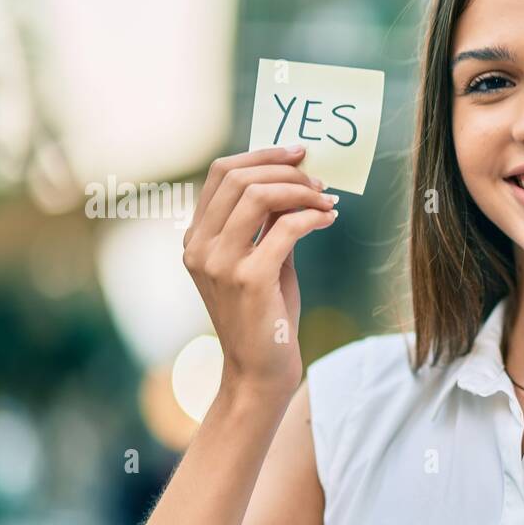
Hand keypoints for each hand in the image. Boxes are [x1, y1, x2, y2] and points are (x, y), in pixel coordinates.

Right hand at [182, 145, 337, 400]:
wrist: (259, 371)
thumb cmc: (265, 317)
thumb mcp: (263, 260)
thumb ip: (269, 223)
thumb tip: (295, 181)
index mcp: (195, 237)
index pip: (220, 174)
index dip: (261, 154)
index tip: (297, 152)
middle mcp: (199, 246)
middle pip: (237, 177)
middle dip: (285, 169)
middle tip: (318, 179)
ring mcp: (219, 263)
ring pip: (258, 196)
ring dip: (301, 191)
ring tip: (326, 200)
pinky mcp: (248, 279)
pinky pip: (285, 229)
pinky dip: (312, 217)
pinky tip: (328, 220)